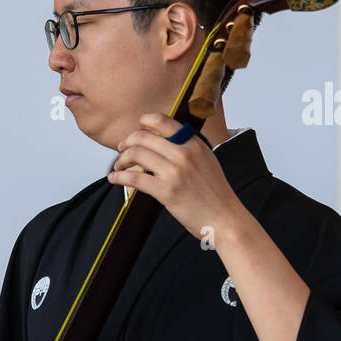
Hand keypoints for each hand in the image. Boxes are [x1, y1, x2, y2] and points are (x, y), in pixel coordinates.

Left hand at [108, 114, 247, 241]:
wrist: (225, 219)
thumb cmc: (215, 194)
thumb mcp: (206, 161)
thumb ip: (188, 148)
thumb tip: (163, 141)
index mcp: (194, 143)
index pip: (162, 121)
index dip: (143, 123)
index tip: (136, 131)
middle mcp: (184, 153)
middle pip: (143, 136)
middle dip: (127, 142)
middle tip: (121, 150)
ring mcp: (175, 171)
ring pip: (136, 154)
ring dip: (121, 159)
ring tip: (118, 166)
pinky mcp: (167, 191)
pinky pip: (134, 178)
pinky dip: (119, 176)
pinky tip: (114, 178)